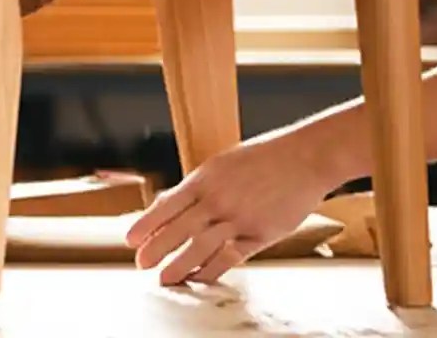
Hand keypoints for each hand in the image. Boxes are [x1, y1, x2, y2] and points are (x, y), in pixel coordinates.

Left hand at [123, 130, 337, 285]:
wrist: (306, 157)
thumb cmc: (265, 157)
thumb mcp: (224, 163)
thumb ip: (198, 185)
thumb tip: (168, 202)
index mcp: (207, 177)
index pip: (168, 204)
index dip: (147, 224)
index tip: (130, 240)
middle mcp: (219, 198)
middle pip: (179, 229)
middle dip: (156, 249)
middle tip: (141, 264)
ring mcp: (239, 217)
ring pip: (201, 247)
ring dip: (180, 266)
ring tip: (165, 279)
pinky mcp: (259, 234)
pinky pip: (230, 257)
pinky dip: (212, 270)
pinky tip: (200, 278)